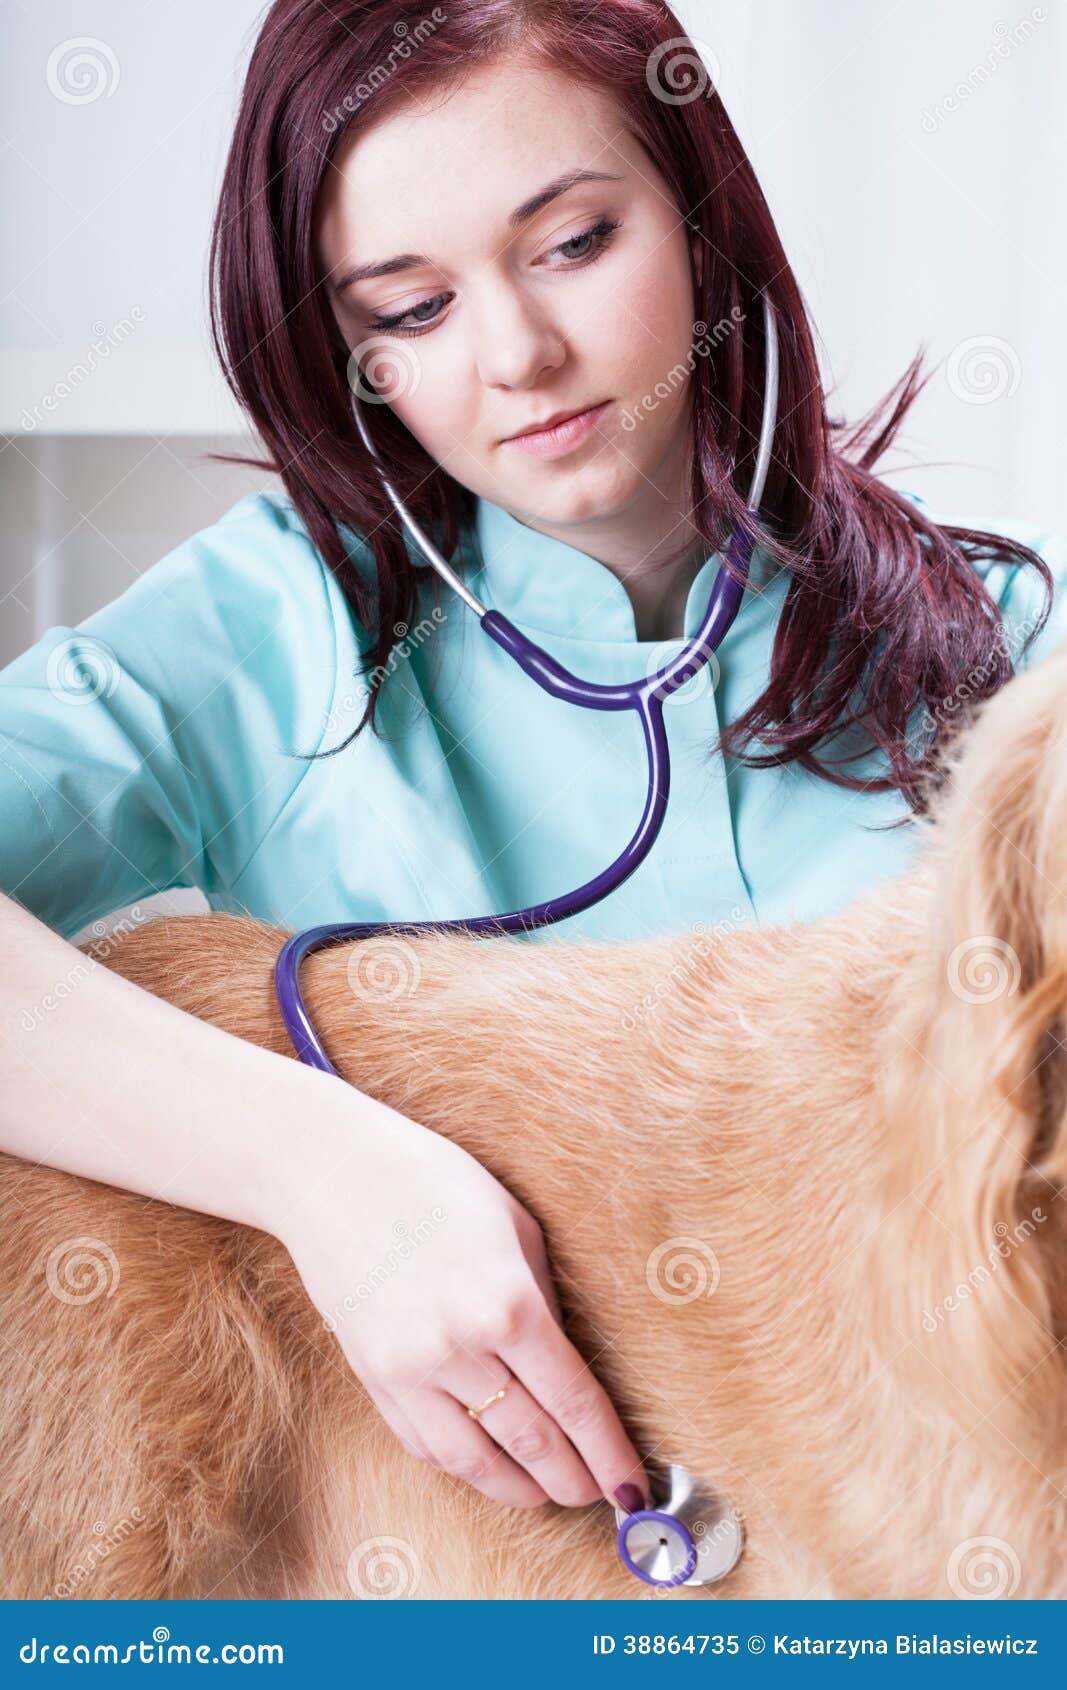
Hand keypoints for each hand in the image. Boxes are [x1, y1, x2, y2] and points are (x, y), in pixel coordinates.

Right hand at [275, 1094, 650, 1510]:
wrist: (332, 1175)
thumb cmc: (433, 1184)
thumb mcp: (516, 1228)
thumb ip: (545, 1302)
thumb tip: (566, 1365)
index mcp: (508, 1304)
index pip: (574, 1403)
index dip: (609, 1453)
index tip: (632, 1485)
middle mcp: (459, 1348)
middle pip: (532, 1443)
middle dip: (575, 1480)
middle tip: (602, 1496)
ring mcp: (409, 1371)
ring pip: (477, 1463)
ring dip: (522, 1490)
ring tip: (551, 1494)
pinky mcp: (372, 1380)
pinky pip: (427, 1446)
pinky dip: (466, 1467)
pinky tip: (491, 1468)